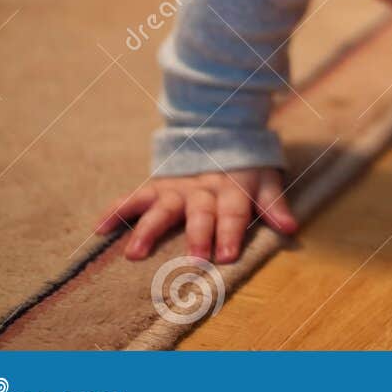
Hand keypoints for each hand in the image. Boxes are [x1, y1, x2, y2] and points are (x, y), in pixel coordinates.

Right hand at [94, 168, 297, 263]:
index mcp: (232, 189)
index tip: (227, 257)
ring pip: (162, 208)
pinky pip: (134, 198)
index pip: (233, 212)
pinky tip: (100, 228)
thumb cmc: (247, 170)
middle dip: (196, 235)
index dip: (230, 233)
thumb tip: (291, 228)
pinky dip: (117, 210)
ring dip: (148, 230)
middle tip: (192, 260)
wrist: (221, 132)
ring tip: (134, 253)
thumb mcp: (266, 180)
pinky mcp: (157, 188)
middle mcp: (203, 189)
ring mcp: (177, 188)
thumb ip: (275, 205)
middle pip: (199, 213)